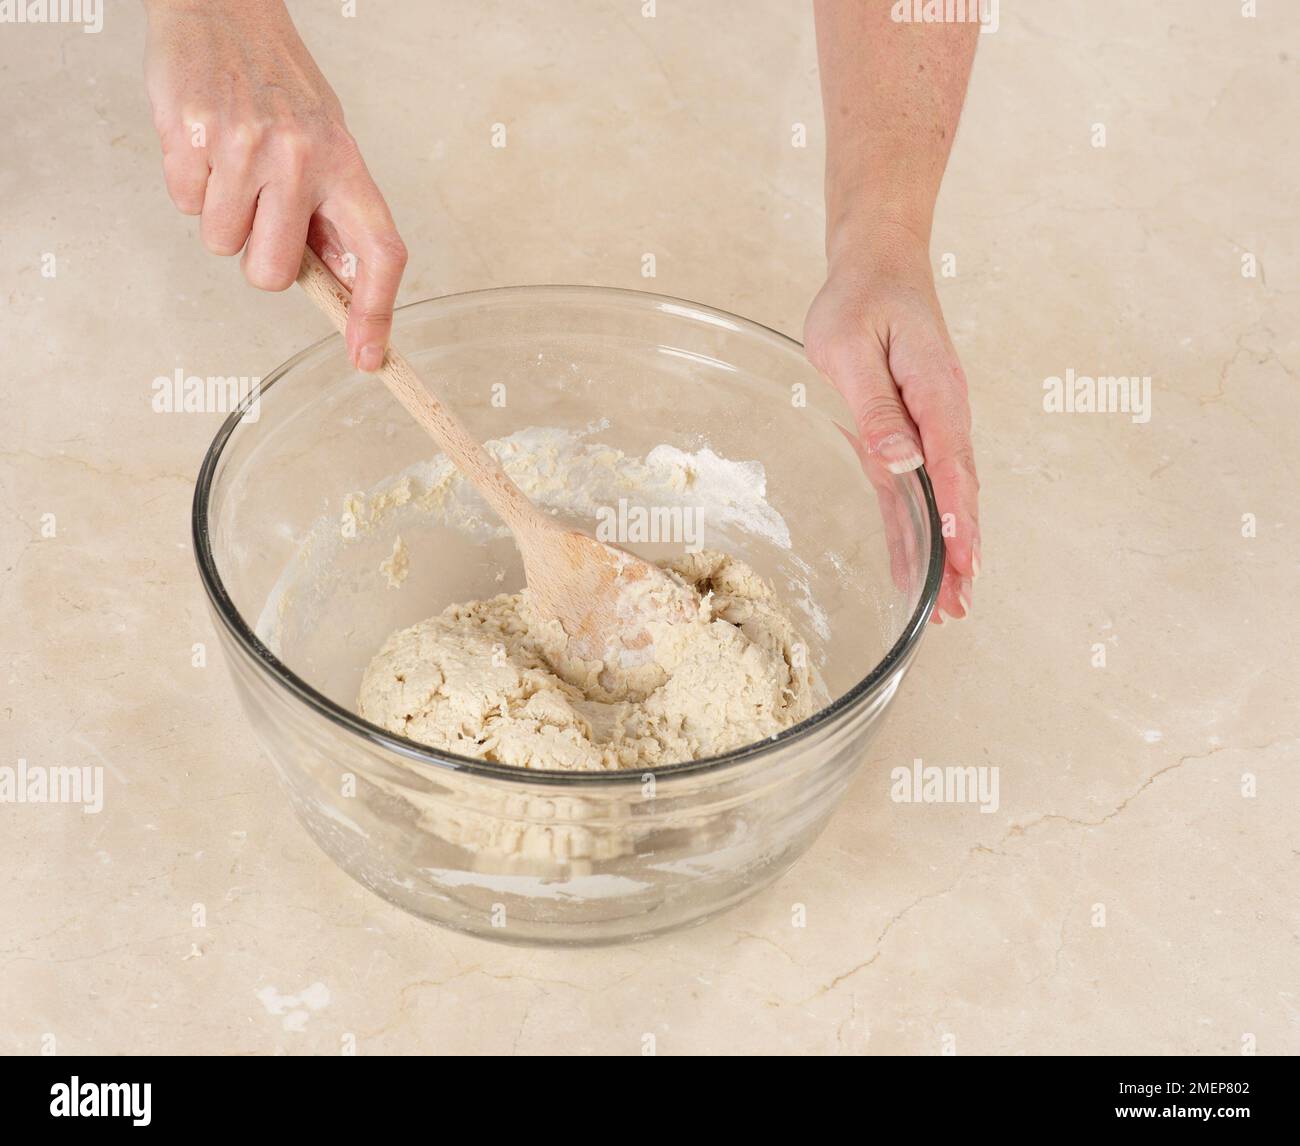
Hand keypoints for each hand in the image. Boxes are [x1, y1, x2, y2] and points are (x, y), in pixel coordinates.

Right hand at [143, 0, 406, 369]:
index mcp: (346, 166)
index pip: (380, 253)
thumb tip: (343, 289)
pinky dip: (187, 184)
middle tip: (258, 212)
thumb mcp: (328, 143)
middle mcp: (302, 158)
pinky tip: (203, 144)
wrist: (224, 7)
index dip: (376, 314)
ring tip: (230, 163)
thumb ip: (334, 214)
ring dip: (219, 215)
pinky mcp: (191, 134)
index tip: (368, 358)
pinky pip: (182, 204)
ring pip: (221, 243)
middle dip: (258, 257)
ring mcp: (245, 146)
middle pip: (272, 273)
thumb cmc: (279, 85)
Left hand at [804, 225, 978, 622]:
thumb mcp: (851, 347)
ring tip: (950, 604)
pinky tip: (922, 562)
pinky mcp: (916, 428)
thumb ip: (876, 405)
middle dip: (960, 551)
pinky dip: (925, 525)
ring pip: (946, 495)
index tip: (961, 560)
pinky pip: (922, 484)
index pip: (951, 464)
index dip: (956, 517)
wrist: (879, 264)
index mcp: (934, 391)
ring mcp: (934, 423)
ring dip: (948, 549)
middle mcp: (944, 413)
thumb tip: (903, 458)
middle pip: (959, 492)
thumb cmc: (860, 299)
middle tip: (957, 606)